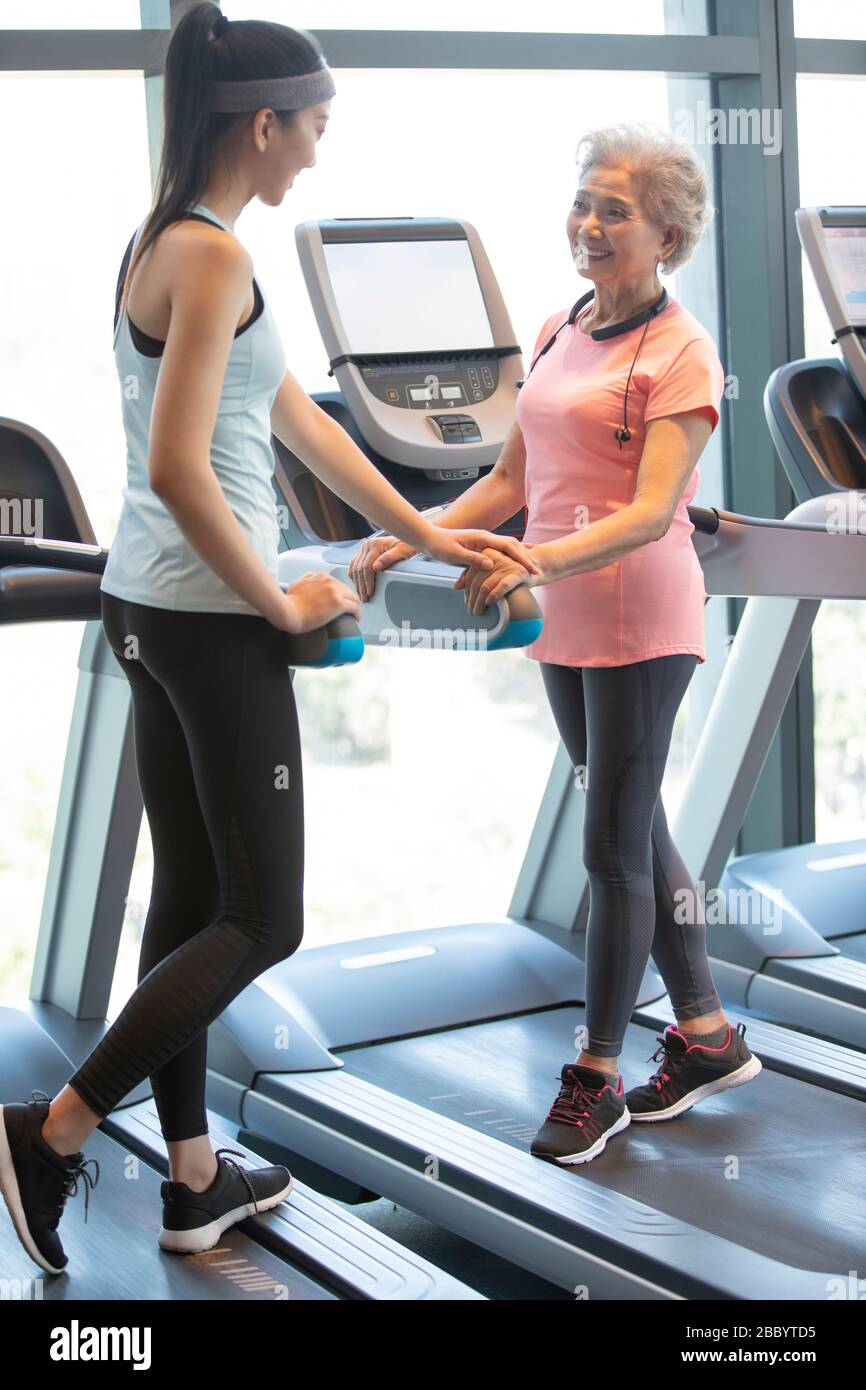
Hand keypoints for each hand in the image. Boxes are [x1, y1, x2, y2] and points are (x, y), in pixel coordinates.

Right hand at [273, 571, 360, 634]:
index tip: (338, 600)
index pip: (336, 583)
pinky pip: (355, 608)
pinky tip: (355, 619)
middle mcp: (329, 581)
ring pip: (354, 597)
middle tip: (347, 609)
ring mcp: (335, 591)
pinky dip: (356, 614)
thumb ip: (306, 580)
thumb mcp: (297, 584)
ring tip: (352, 615)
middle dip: (348, 599)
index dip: (339, 593)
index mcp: (320, 576)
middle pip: (347, 589)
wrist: (288, 611)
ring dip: (354, 606)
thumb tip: (309, 583)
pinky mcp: (338, 603)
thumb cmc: (289, 603)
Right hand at [349, 534, 415, 600]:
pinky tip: (356, 583)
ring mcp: (364, 548)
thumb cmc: (406, 545)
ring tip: (360, 594)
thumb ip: (389, 558)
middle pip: (359, 568)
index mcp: (375, 544)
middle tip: (364, 598)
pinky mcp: (363, 551)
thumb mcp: (402, 551)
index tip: (370, 592)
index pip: (367, 566)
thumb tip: (376, 567)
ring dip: (357, 582)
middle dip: (362, 585)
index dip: (368, 581)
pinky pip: (354, 564)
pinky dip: (354, 574)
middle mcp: (367, 545)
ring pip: (355, 567)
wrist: (406, 539)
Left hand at [423, 527, 538, 576]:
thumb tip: (491, 565)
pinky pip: (500, 552)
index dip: (521, 557)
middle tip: (536, 569)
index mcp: (482, 537)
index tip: (531, 567)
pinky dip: (510, 557)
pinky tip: (514, 564)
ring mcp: (484, 541)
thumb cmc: (440, 546)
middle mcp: (486, 537)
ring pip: (508, 548)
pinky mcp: (480, 547)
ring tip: (531, 567)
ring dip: (519, 557)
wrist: (429, 538)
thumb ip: (473, 559)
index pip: (508, 546)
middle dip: (525, 557)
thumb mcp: (456, 554)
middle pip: (512, 545)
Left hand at [456, 547, 530, 614]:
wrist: (539, 560)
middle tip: (470, 612)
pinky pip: (504, 585)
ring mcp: (508, 564)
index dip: (466, 588)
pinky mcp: (519, 572)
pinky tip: (490, 601)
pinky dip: (495, 594)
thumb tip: (456, 588)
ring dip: (480, 601)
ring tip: (477, 611)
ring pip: (487, 585)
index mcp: (486, 550)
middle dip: (473, 599)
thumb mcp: (485, 567)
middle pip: (477, 581)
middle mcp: (496, 555)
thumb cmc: (510, 564)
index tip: (465, 603)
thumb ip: (471, 574)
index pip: (471, 572)